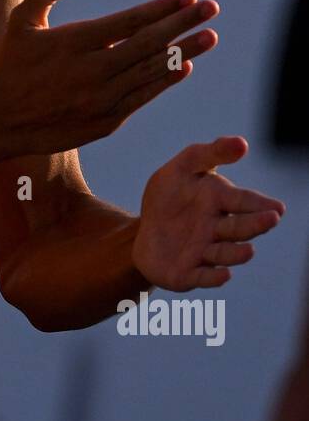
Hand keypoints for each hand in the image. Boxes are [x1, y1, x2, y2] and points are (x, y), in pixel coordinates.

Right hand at [0, 0, 219, 155]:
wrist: (0, 121)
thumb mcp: (22, 22)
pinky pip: (143, 97)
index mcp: (76, 41)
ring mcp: (102, 98)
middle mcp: (93, 69)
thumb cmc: (12, 66)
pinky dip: (165, 82)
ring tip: (209, 36)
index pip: (131, 21)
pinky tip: (183, 67)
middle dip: (184, 24)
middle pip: (149, 43)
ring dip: (185, 52)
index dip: (163, 9)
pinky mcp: (106, 122)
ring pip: (152, 71)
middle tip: (212, 9)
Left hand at [132, 137, 284, 290]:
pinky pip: (202, 277)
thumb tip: (243, 143)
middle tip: (272, 219)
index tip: (277, 207)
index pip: (242, 201)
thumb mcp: (183, 168)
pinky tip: (224, 275)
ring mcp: (204, 253)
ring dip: (236, 253)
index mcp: (220, 202)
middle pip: (239, 228)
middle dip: (255, 224)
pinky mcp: (188, 274)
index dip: (259, 204)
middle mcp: (218, 230)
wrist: (143, 230)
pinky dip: (214, 277)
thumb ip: (210, 153)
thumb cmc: (170, 196)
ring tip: (249, 251)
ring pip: (224, 254)